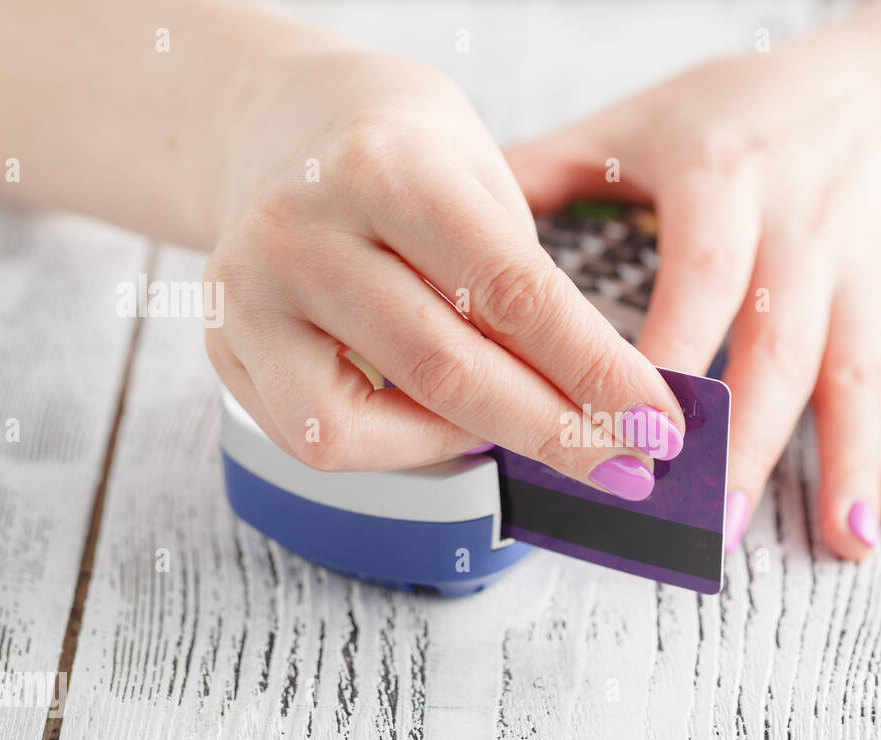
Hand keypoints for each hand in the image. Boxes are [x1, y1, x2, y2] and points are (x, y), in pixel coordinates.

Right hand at [204, 51, 685, 499]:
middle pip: (447, 372)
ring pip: (370, 427)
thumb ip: (525, 290)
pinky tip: (439, 420)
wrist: (285, 130)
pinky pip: (323, 440)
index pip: (514, 294)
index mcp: (387, 167)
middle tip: (623, 468)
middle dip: (553, 433)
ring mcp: (250, 294)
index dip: (597, 374)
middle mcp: (302, 229)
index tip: (657, 425)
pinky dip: (398, 446)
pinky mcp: (224, 345)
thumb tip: (600, 406)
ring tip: (524, 427)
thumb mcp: (483, 185)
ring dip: (469, 446)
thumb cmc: (403, 157)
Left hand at [507, 5, 880, 556]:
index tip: (636, 432)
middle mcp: (804, 231)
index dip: (673, 357)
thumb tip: (454, 235)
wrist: (873, 86)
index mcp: (726, 182)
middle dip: (751, 442)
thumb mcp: (639, 122)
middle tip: (715, 525)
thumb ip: (546, 174)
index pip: (701, 278)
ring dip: (847, 457)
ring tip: (837, 539)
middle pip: (781, 346)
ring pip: (855, 371)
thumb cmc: (741, 111)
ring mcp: (862, 271)